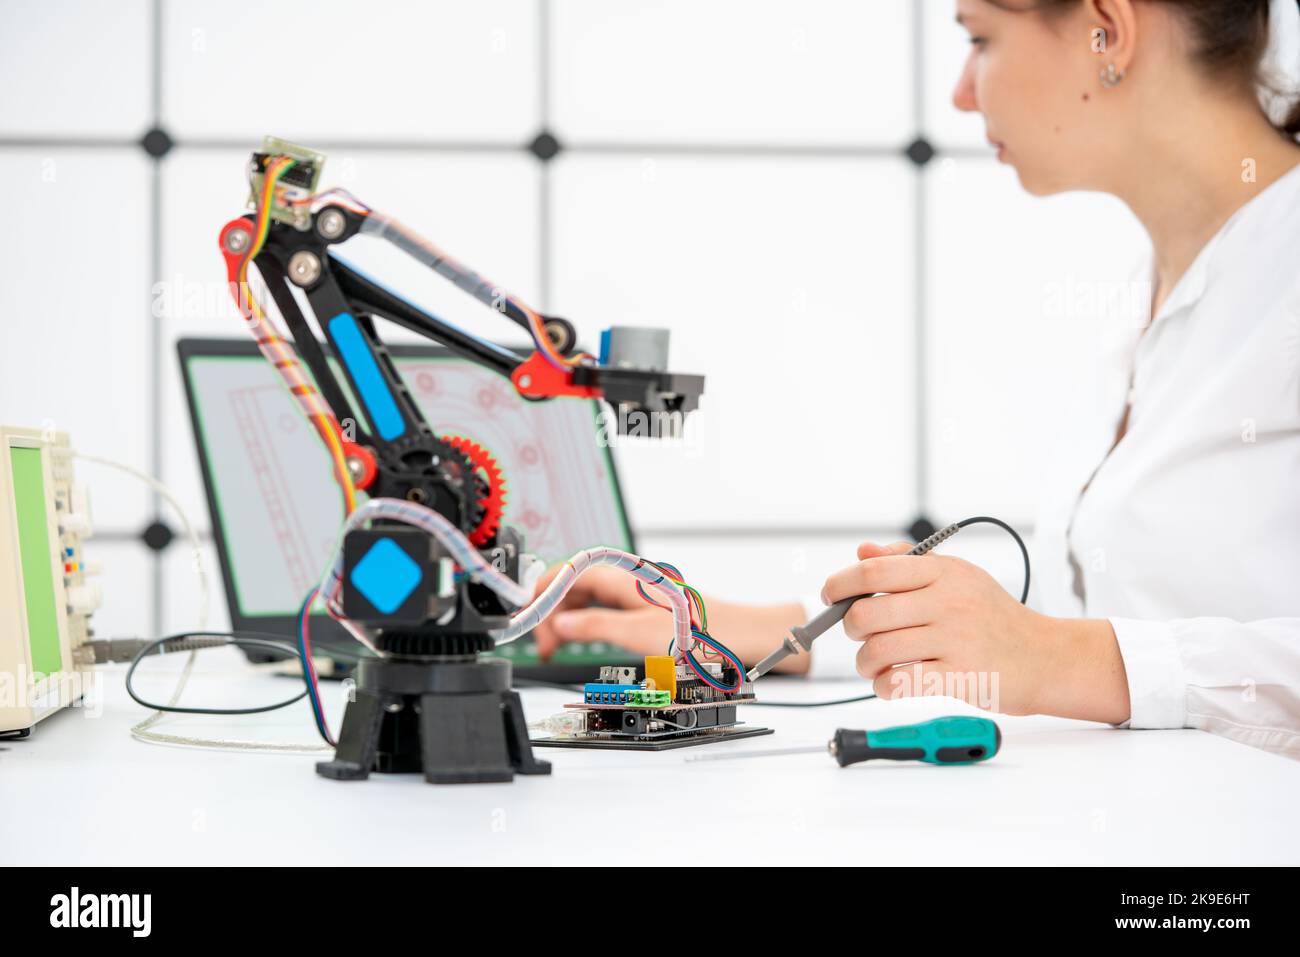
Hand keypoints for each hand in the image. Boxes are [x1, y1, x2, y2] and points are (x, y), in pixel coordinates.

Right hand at [530, 564, 809, 672]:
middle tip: (541, 642)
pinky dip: (586, 624)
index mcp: (623, 576)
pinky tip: (580, 639)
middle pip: (576, 586)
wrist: (739, 637)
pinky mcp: (643, 607)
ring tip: (555, 648)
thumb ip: (594, 626)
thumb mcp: (637, 634)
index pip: (570, 572)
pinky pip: (604, 609)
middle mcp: (627, 578)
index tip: (525, 611)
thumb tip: (561, 623)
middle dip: (553, 611)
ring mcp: (635, 592)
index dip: (543, 590)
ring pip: (588, 599)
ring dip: (568, 620)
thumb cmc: (698, 633)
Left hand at [820, 541, 1130, 721]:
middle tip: (859, 634)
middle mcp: (948, 601)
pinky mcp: (960, 677)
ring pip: (877, 651)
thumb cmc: (994, 618)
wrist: (1046, 657)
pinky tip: (890, 683)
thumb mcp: (959, 577)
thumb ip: (908, 562)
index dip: (841, 583)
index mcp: (944, 571)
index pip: (875, 570)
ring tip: (873, 663)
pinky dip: (882, 686)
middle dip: (849, 628)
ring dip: (864, 662)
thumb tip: (862, 551)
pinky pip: (898, 682)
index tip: (831, 595)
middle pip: (867, 613)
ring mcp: (955, 640)